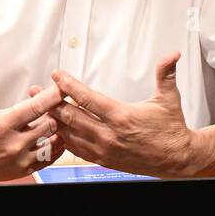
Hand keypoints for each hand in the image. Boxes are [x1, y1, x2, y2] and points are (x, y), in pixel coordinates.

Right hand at [0, 67, 64, 183]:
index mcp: (3, 125)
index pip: (36, 107)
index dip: (53, 96)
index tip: (65, 87)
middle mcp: (14, 144)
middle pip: (49, 124)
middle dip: (58, 111)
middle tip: (65, 101)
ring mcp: (20, 159)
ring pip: (52, 142)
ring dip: (58, 129)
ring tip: (63, 117)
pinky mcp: (22, 170)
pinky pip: (47, 159)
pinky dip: (55, 148)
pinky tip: (58, 138)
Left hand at [49, 52, 198, 177]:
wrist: (177, 159)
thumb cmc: (171, 131)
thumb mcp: (169, 99)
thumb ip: (166, 74)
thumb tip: (171, 55)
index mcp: (121, 117)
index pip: (87, 99)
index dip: (69, 86)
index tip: (58, 76)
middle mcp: (109, 135)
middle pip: (71, 117)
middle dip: (51, 102)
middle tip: (37, 90)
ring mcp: (104, 150)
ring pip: (69, 134)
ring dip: (53, 120)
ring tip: (40, 108)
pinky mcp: (103, 160)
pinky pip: (75, 149)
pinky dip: (63, 138)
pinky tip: (55, 129)